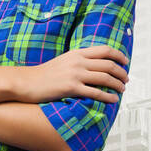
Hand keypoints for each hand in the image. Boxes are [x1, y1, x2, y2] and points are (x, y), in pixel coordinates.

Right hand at [15, 45, 129, 104]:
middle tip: (126, 79)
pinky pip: (96, 92)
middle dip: (121, 73)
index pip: (105, 50)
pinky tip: (113, 99)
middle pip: (109, 65)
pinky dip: (108, 96)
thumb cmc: (42, 74)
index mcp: (76, 54)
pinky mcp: (71, 88)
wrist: (25, 82)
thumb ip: (78, 61)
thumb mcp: (62, 61)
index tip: (125, 62)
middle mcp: (78, 62)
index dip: (119, 56)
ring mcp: (75, 75)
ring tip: (122, 89)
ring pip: (105, 78)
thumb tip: (94, 66)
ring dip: (118, 85)